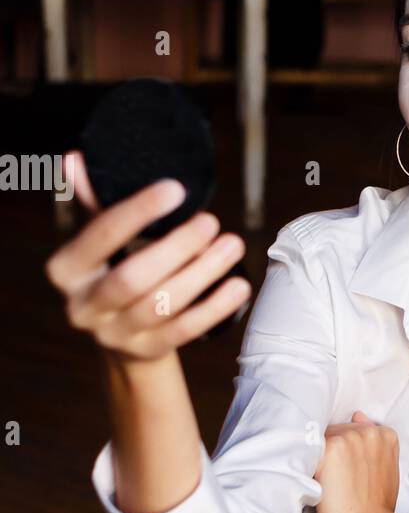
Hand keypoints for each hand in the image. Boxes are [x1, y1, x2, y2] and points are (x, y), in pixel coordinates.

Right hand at [44, 151, 251, 361]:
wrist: (120, 332)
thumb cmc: (114, 269)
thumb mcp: (101, 241)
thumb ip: (95, 202)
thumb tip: (74, 160)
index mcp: (66, 270)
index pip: (99, 236)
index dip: (137, 212)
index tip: (175, 190)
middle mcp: (84, 307)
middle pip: (132, 278)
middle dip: (176, 248)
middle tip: (211, 221)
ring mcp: (114, 335)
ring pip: (162, 305)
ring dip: (202, 273)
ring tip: (232, 245)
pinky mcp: (147, 351)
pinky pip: (185, 330)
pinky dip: (214, 307)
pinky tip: (239, 285)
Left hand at [313, 410, 408, 512]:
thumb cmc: (375, 506)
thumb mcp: (383, 468)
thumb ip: (372, 441)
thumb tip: (358, 414)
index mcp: (385, 434)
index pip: (353, 430)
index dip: (347, 453)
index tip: (348, 472)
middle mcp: (368, 430)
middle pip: (336, 431)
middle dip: (335, 452)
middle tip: (341, 481)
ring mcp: (349, 437)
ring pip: (321, 439)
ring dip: (320, 457)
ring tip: (331, 483)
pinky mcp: (330, 449)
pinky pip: (308, 449)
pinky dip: (308, 464)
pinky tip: (317, 481)